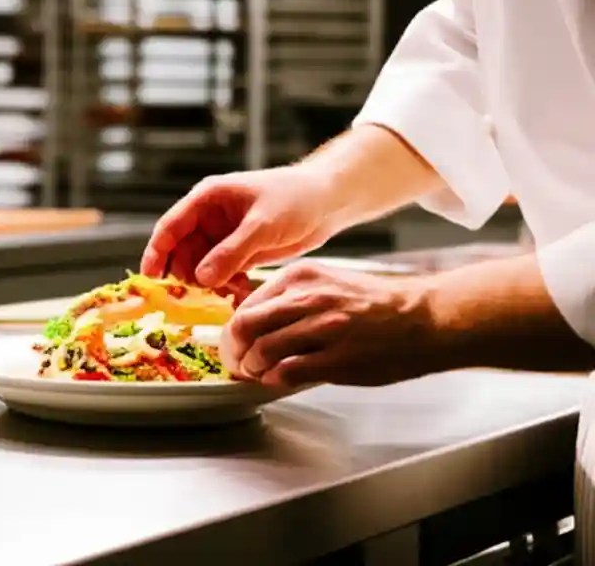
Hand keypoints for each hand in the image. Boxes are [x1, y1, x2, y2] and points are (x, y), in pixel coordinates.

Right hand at [139, 166, 339, 288]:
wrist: (327, 202)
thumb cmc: (295, 199)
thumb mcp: (263, 225)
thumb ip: (232, 251)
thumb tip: (201, 278)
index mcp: (207, 199)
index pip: (170, 227)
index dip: (156, 252)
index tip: (150, 278)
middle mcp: (209, 218)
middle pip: (181, 251)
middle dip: (186, 274)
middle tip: (196, 296)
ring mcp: (223, 236)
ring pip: (200, 266)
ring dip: (208, 283)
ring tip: (227, 293)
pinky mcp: (238, 252)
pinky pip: (219, 273)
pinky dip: (225, 285)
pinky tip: (239, 292)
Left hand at [220, 262, 437, 387]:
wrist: (425, 319)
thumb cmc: (377, 305)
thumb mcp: (326, 284)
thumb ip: (290, 299)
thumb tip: (253, 322)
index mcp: (301, 277)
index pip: (246, 304)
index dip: (233, 330)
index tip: (233, 344)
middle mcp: (308, 299)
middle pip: (244, 326)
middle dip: (233, 351)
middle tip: (236, 364)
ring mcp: (323, 329)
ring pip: (261, 351)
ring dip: (252, 369)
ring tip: (258, 375)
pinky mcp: (337, 358)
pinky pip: (286, 372)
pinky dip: (273, 380)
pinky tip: (278, 381)